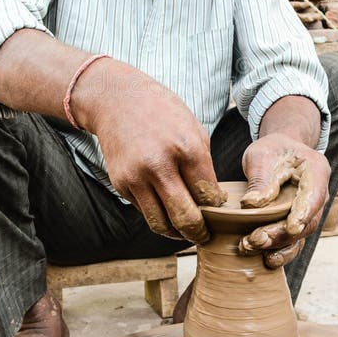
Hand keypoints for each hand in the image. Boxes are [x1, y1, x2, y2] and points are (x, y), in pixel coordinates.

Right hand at [79, 59, 225, 243]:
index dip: (216, 210)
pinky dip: (156, 214)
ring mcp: (136, 176)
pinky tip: (164, 208)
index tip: (218, 215)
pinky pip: (143, 210)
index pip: (207, 196)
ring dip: (176, 233)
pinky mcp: (121, 183)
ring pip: (160, 223)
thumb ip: (204, 167)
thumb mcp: (194, 131)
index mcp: (186, 148)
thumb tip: (213, 203)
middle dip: (198, 233)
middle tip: (204, 236)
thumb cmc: (163, 113)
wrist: (118, 100)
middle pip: (185, 218)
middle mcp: (159, 165)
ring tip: (185, 232)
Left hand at [238, 133, 329, 268]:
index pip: (314, 195)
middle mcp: (318, 194)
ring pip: (301, 235)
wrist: (280, 152)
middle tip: (256, 238)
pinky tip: (265, 259)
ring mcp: (310, 211)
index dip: (304, 213)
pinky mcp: (297, 223)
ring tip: (252, 247)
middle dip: (282, 234)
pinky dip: (280, 251)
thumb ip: (260, 179)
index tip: (291, 228)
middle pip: (307, 221)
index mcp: (316, 171)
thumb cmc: (273, 150)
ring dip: (278, 246)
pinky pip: (293, 241)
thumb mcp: (262, 155)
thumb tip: (250, 204)